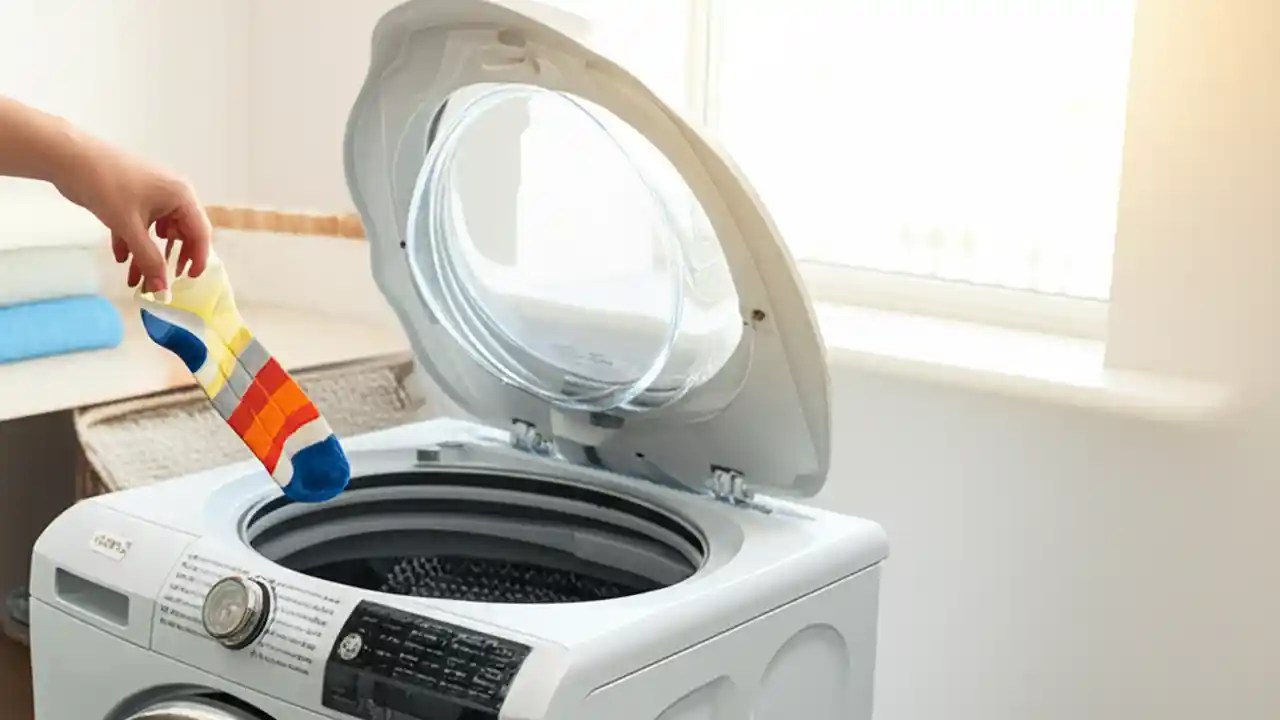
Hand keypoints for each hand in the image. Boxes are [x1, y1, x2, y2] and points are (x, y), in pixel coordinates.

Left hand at [55, 136, 210, 293]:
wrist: (70, 158)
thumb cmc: (108, 187)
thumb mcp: (130, 227)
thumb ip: (148, 259)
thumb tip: (161, 290)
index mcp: (181, 196)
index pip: (200, 232)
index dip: (198, 258)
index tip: (189, 281)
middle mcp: (172, 195)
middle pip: (180, 233)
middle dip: (169, 259)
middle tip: (163, 280)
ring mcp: (152, 195)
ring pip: (156, 232)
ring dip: (147, 255)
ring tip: (135, 279)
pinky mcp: (132, 197)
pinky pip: (140, 225)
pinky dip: (132, 242)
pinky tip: (121, 258)